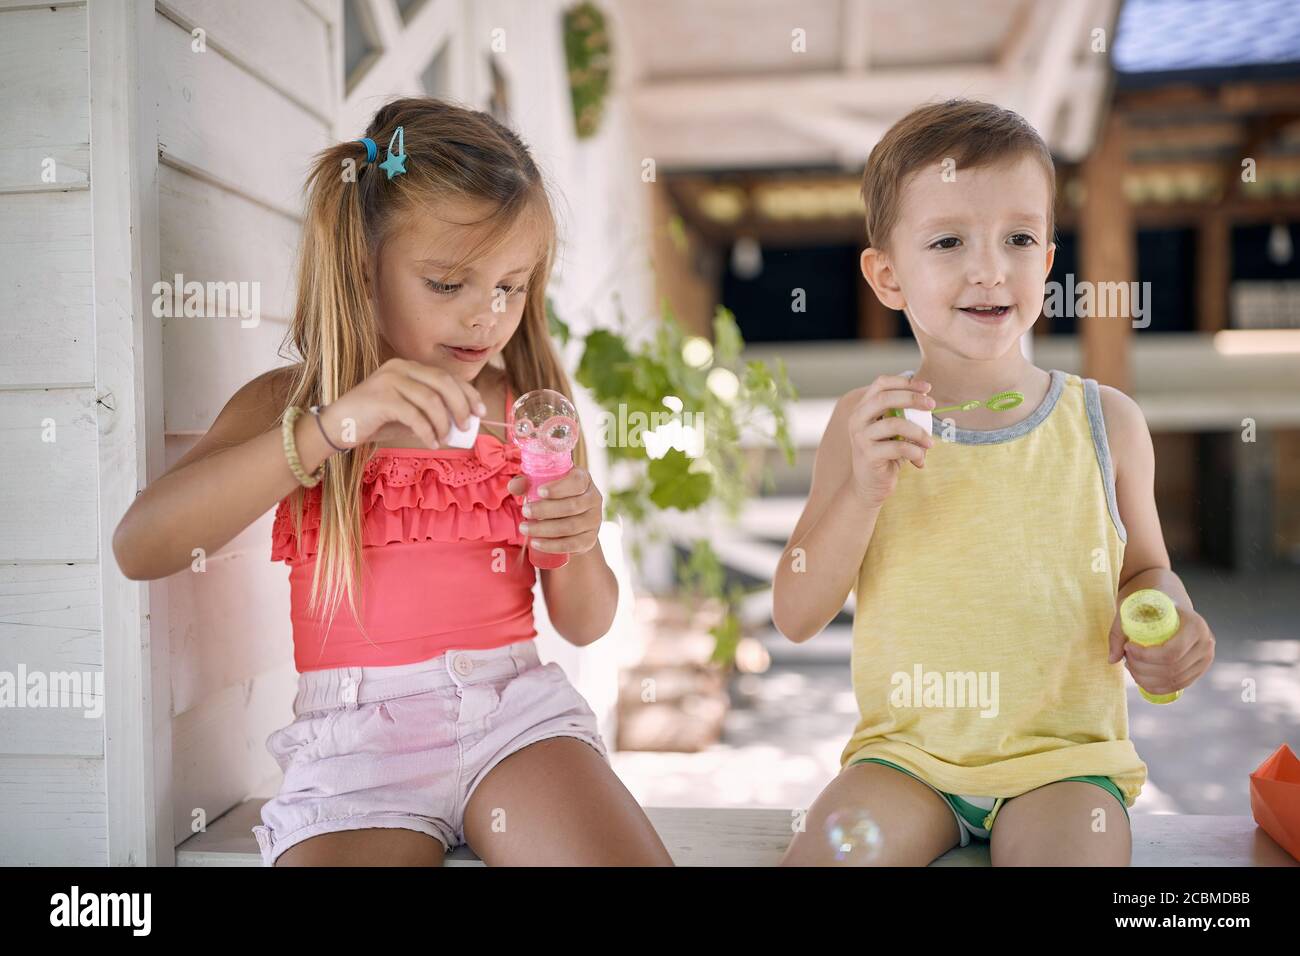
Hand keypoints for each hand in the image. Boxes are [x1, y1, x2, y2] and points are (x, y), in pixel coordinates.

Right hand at [322, 358, 486, 450]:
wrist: (337, 427)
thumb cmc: (376, 421)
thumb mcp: (409, 413)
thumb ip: (432, 412)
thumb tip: (463, 423)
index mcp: (408, 367)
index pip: (447, 376)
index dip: (468, 393)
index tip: (480, 412)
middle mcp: (400, 367)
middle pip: (443, 382)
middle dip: (460, 405)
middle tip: (466, 426)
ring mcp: (389, 380)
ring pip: (431, 399)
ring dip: (443, 422)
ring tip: (444, 438)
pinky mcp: (381, 397)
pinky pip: (414, 414)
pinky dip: (427, 431)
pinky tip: (431, 442)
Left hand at [506, 466, 602, 556]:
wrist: (570, 519)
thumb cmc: (553, 497)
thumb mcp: (541, 485)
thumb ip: (526, 484)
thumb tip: (514, 486)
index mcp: (583, 479)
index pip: (576, 482)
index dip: (558, 488)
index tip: (539, 492)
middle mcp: (593, 498)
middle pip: (571, 506)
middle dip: (545, 510)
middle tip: (525, 512)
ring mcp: (594, 520)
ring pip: (570, 526)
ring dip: (545, 529)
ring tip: (525, 528)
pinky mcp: (590, 539)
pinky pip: (572, 544)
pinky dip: (552, 545)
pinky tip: (536, 543)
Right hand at [847, 374, 936, 507]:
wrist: (869, 486)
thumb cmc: (886, 455)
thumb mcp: (893, 432)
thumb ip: (902, 414)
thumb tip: (927, 398)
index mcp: (863, 409)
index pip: (881, 384)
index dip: (905, 382)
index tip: (927, 387)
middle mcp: (857, 420)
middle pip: (884, 398)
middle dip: (912, 398)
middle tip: (932, 405)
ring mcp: (861, 437)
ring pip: (895, 424)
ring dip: (919, 432)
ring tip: (930, 443)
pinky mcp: (868, 455)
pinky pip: (900, 447)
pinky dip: (916, 452)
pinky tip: (920, 461)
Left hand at [1106, 598, 1214, 696]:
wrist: (1169, 597)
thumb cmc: (1149, 600)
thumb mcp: (1131, 608)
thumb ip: (1119, 632)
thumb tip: (1112, 659)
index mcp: (1195, 624)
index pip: (1171, 652)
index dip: (1146, 657)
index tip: (1128, 647)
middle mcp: (1206, 642)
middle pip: (1173, 669)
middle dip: (1144, 669)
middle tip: (1126, 659)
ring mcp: (1205, 658)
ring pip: (1175, 680)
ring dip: (1148, 679)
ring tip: (1131, 667)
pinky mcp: (1200, 669)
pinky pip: (1179, 685)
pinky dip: (1158, 687)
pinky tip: (1141, 679)